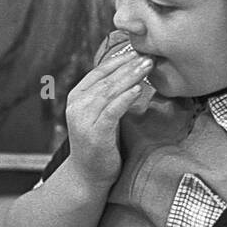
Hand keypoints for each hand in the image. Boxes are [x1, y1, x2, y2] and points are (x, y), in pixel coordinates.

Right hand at [64, 43, 154, 188]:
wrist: (87, 176)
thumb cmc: (99, 143)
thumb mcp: (100, 114)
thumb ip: (108, 94)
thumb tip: (131, 71)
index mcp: (77, 97)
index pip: (99, 72)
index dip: (120, 59)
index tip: (140, 50)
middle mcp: (77, 106)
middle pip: (106, 79)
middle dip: (129, 66)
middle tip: (149, 55)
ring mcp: (84, 120)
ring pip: (109, 92)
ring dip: (130, 77)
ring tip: (148, 67)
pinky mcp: (95, 134)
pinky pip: (112, 111)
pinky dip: (125, 99)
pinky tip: (137, 90)